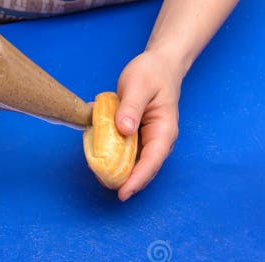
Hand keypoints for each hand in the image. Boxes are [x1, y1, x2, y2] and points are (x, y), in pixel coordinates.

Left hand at [114, 50, 182, 201]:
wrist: (160, 65)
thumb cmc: (152, 73)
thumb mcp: (139, 85)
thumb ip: (131, 107)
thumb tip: (124, 129)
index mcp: (164, 130)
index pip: (152, 162)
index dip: (137, 179)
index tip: (123, 193)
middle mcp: (159, 141)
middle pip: (144, 169)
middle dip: (126, 181)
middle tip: (104, 185)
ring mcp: (150, 141)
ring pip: (136, 165)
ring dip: (120, 173)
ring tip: (100, 177)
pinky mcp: (139, 138)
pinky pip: (128, 154)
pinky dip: (116, 160)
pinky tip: (101, 161)